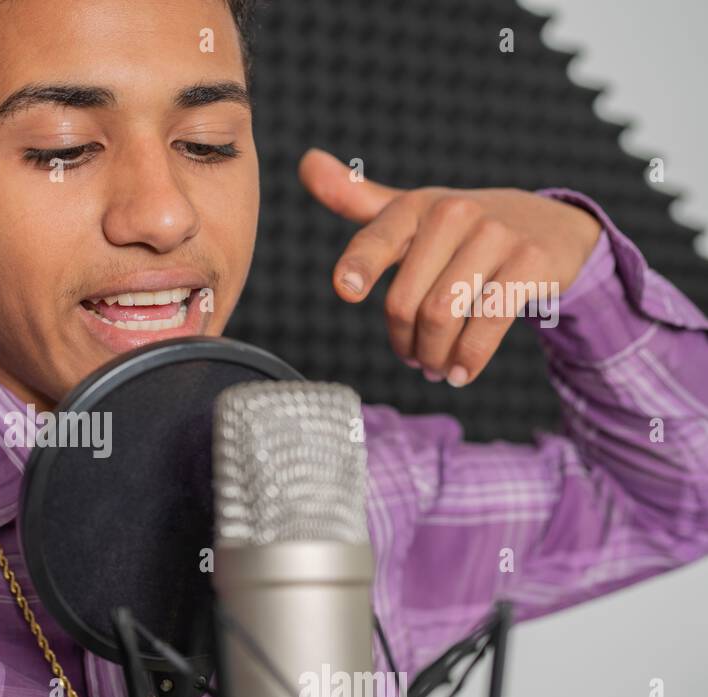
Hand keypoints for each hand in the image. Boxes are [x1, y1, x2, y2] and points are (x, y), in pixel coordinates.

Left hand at [298, 148, 600, 385]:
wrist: (551, 226)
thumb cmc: (463, 229)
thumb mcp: (412, 213)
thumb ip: (357, 199)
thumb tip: (306, 163)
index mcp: (416, 206)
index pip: (377, 238)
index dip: (358, 265)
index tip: (346, 290)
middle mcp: (454, 213)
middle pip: (406, 299)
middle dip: (403, 341)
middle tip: (411, 358)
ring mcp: (496, 235)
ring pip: (443, 315)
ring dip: (433, 355)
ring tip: (433, 367)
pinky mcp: (531, 262)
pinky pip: (488, 322)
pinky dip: (468, 358)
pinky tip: (460, 373)